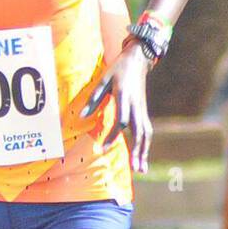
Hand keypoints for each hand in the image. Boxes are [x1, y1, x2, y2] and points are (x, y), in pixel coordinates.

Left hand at [83, 42, 152, 172]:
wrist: (138, 59)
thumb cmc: (118, 69)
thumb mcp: (103, 80)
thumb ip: (93, 99)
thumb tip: (81, 116)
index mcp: (124, 97)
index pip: (121, 121)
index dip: (112, 136)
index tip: (102, 149)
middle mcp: (136, 105)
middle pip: (139, 132)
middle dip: (138, 151)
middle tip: (134, 168)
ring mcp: (142, 108)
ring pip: (146, 133)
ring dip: (144, 152)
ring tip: (141, 169)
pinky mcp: (144, 110)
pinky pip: (146, 130)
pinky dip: (145, 144)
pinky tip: (142, 156)